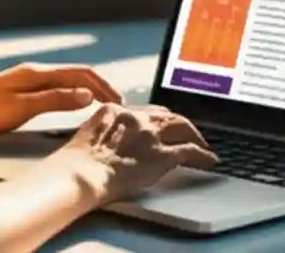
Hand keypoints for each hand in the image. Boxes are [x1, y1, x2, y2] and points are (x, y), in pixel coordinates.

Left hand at [0, 63, 121, 136]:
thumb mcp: (20, 109)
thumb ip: (54, 100)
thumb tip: (87, 94)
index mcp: (36, 73)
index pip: (81, 73)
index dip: (104, 87)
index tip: (121, 103)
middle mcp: (33, 73)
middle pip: (77, 74)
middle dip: (101, 87)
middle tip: (120, 107)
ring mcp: (26, 81)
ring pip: (67, 81)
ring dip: (88, 90)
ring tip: (104, 106)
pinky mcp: (19, 92)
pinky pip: (56, 88)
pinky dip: (73, 94)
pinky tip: (75, 105)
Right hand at [49, 103, 217, 203]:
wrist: (81, 174)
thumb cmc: (76, 163)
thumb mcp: (88, 135)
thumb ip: (105, 131)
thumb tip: (111, 140)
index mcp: (115, 110)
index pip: (144, 111)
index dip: (157, 118)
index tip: (162, 123)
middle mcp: (136, 117)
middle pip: (166, 115)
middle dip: (179, 123)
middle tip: (188, 131)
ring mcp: (151, 135)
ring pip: (182, 127)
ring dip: (195, 135)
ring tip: (203, 144)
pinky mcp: (162, 154)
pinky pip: (189, 151)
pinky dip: (202, 154)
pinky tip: (209, 159)